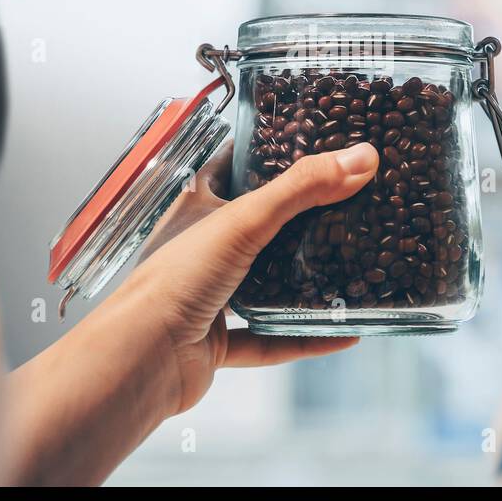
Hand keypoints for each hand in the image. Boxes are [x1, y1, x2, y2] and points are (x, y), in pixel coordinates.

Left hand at [118, 141, 379, 413]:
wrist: (141, 359)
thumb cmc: (171, 281)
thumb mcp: (243, 220)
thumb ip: (302, 188)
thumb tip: (360, 158)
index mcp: (196, 208)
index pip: (231, 166)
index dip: (266, 152)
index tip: (311, 141)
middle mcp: (202, 248)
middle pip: (258, 225)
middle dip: (299, 218)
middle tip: (346, 203)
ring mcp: (211, 295)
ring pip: (266, 282)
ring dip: (304, 280)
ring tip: (349, 265)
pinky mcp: (220, 341)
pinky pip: (272, 337)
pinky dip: (305, 336)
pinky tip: (341, 335)